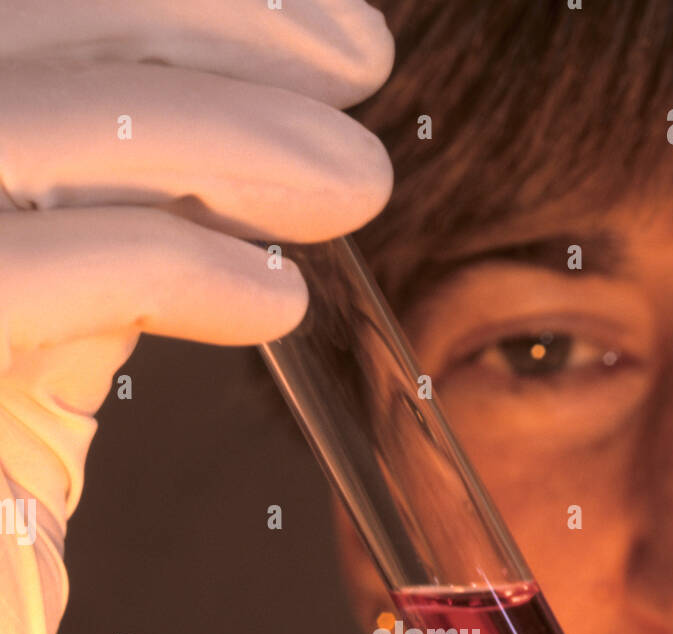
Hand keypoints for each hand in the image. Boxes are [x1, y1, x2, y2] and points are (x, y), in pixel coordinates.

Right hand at [0, 0, 393, 633]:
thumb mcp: (51, 291)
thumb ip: (111, 195)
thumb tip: (252, 124)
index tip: (332, 27)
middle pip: (42, 19)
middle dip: (227, 27)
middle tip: (361, 77)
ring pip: (51, 124)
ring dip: (233, 135)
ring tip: (353, 179)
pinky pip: (44, 274)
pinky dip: (181, 270)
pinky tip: (273, 296)